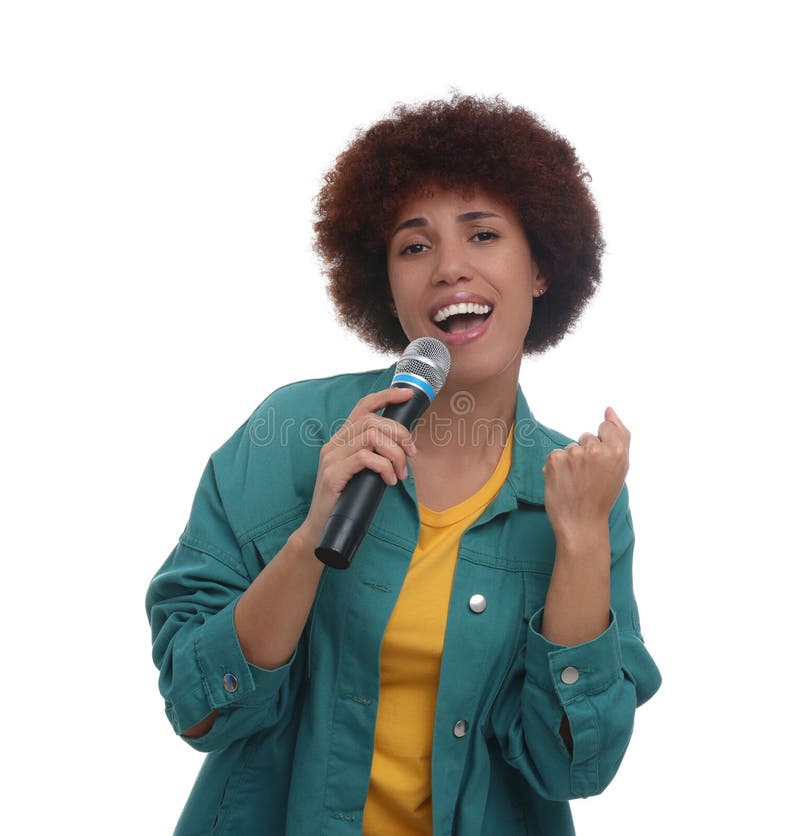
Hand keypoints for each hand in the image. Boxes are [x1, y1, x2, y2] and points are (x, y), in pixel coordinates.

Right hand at [298, 386, 417, 545]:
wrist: (320, 526)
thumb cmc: (346, 499)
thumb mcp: (362, 471)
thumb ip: (375, 454)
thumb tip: (405, 446)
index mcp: (342, 439)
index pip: (363, 406)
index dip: (387, 396)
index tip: (407, 395)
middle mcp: (334, 444)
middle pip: (373, 420)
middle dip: (400, 434)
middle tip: (410, 454)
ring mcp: (331, 458)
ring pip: (372, 436)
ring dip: (395, 454)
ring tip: (400, 473)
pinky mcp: (333, 474)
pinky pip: (365, 458)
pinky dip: (384, 467)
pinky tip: (389, 481)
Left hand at [542, 406, 629, 540]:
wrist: (581, 523)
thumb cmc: (602, 495)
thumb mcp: (620, 467)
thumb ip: (619, 435)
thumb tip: (609, 409)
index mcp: (617, 451)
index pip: (605, 428)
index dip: (601, 446)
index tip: (600, 463)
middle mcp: (595, 449)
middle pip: (586, 437)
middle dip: (586, 454)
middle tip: (589, 478)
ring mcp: (574, 454)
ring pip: (570, 446)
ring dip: (571, 461)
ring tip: (576, 482)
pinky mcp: (555, 460)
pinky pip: (556, 454)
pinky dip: (557, 467)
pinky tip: (563, 482)